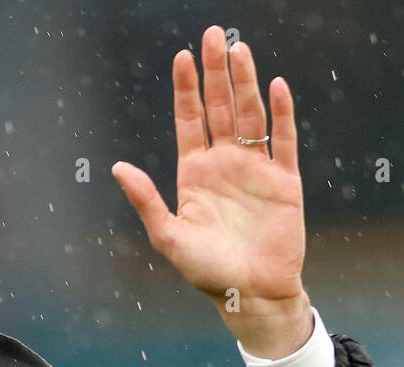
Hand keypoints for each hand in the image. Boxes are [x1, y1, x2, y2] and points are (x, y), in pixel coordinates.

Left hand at [113, 26, 312, 359]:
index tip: (182, 57)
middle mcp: (225, 165)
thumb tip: (118, 166)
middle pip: (219, 108)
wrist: (252, 295)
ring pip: (249, 116)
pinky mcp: (284, 182)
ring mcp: (256, 170)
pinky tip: (276, 86)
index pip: (190, 121)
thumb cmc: (207, 272)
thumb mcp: (168, 237)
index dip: (186, 89)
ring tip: (240, 51)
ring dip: (246, 83)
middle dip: (216, 72)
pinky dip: (281, 113)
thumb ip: (146, 201)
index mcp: (195, 175)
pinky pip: (283, 140)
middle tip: (214, 35)